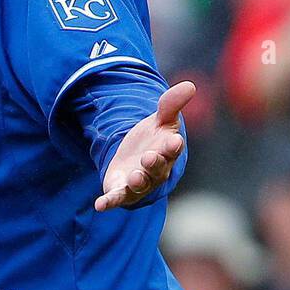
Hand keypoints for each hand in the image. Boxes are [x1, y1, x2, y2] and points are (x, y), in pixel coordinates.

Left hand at [95, 81, 193, 211]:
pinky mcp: (121, 190)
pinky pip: (116, 198)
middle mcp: (156, 170)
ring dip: (138, 182)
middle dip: (154, 164)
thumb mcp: (161, 120)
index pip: (172, 149)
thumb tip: (190, 85)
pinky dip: (110, 201)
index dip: (173, 146)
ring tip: (134, 176)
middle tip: (149, 157)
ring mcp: (139, 182)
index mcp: (167, 152)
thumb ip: (171, 105)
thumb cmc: (154, 140)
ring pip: (140, 185)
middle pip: (157, 169)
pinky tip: (100, 204)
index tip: (174, 140)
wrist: (137, 158)